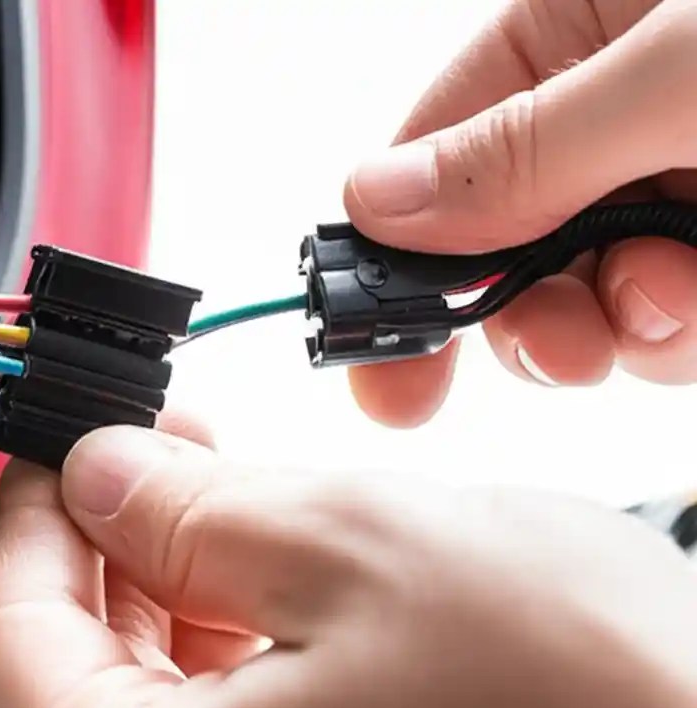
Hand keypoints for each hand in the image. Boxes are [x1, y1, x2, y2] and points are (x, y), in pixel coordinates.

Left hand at [0, 418, 696, 707]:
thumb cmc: (583, 699)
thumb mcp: (352, 549)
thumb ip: (189, 508)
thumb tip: (98, 471)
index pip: (14, 648)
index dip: (23, 523)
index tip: (55, 442)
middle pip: (75, 670)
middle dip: (103, 541)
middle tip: (144, 447)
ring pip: (147, 691)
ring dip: (165, 576)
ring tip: (211, 486)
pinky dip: (224, 628)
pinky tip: (262, 559)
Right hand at [345, 0, 696, 426]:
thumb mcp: (676, 73)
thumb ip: (525, 150)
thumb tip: (373, 204)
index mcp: (570, 33)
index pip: (436, 150)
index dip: (396, 250)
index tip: (374, 337)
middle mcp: (608, 111)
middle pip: (500, 242)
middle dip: (516, 307)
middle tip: (546, 343)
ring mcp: (668, 180)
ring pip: (582, 295)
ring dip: (611, 327)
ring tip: (666, 300)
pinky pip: (659, 320)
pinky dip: (673, 332)